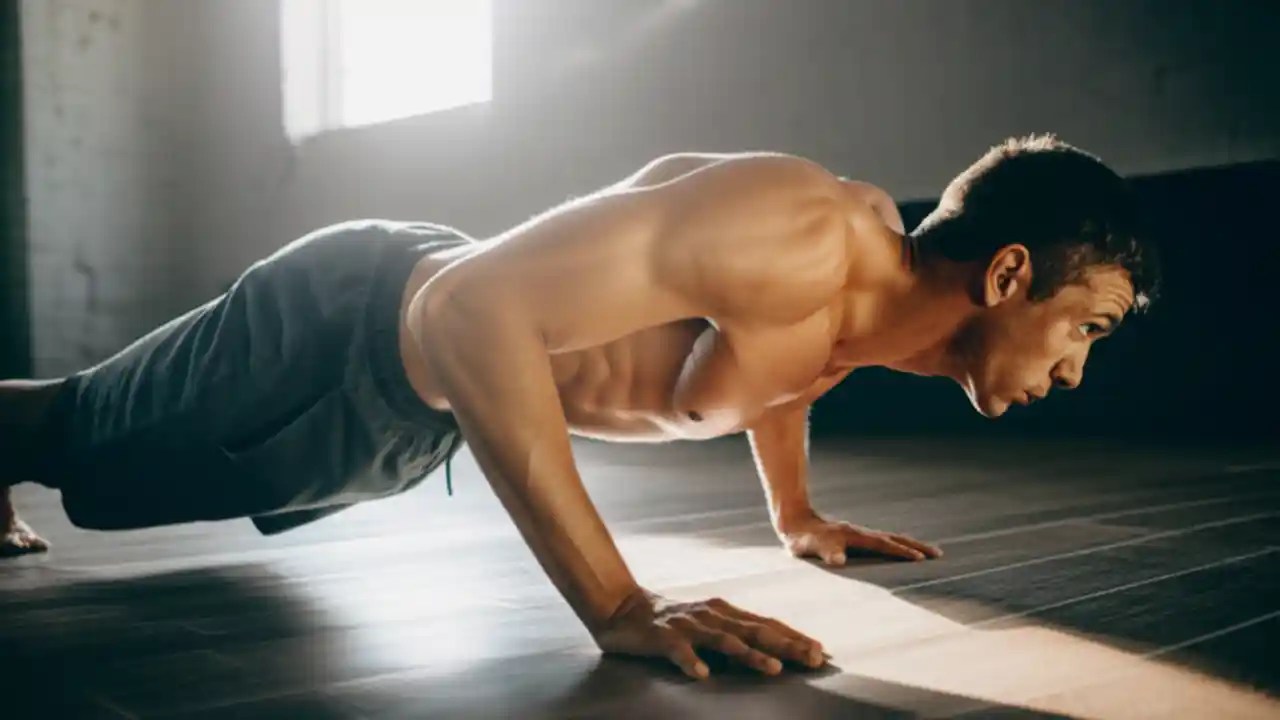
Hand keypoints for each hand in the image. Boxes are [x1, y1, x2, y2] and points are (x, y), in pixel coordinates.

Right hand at [594, 588, 826, 679]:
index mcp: (725, 613)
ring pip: (724, 640)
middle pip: (754, 630)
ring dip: (750, 654)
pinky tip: (702, 675)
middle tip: (811, 659)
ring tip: (772, 668)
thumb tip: (772, 654)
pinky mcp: (663, 637)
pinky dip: (691, 662)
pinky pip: (679, 651)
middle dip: (785, 645)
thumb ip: (736, 636)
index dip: (793, 637)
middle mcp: (712, 615)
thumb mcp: (709, 625)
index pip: (766, 624)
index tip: (819, 652)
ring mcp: (688, 625)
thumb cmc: (672, 622)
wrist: (624, 609)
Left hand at [779, 512, 941, 565]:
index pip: (884, 545)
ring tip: (929, 553)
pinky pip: (884, 542)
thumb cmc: (802, 539)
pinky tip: (902, 552)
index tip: (920, 559)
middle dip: (917, 546)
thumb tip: (839, 561)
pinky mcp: (857, 539)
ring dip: (911, 545)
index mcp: (855, 536)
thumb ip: (825, 552)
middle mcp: (861, 534)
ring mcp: (860, 535)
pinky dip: (898, 546)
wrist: (795, 522)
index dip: (901, 552)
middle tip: (939, 554)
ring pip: (891, 539)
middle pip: (895, 538)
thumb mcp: (811, 548)